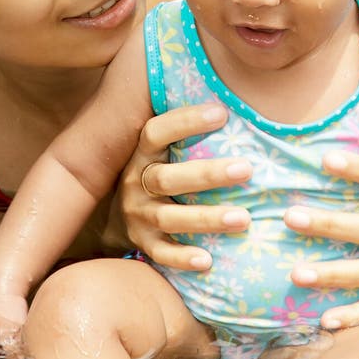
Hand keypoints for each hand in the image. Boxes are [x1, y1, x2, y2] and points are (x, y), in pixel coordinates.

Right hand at [109, 103, 252, 269]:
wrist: (111, 217)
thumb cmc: (154, 171)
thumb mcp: (158, 150)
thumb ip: (182, 131)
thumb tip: (227, 98)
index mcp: (141, 153)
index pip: (156, 132)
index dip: (186, 121)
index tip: (222, 113)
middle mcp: (136, 182)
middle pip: (169, 178)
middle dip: (209, 174)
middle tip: (247, 169)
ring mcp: (137, 216)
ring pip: (171, 218)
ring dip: (207, 218)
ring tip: (244, 218)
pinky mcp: (142, 244)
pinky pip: (162, 254)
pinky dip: (183, 258)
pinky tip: (208, 260)